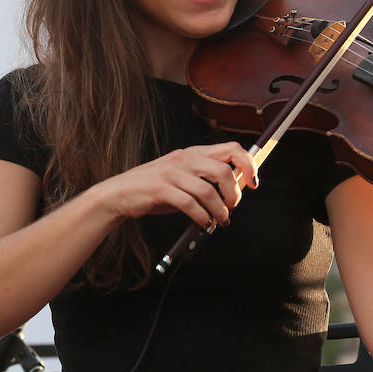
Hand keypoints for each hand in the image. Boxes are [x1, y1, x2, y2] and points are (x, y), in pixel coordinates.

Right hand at [94, 142, 257, 228]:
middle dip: (234, 193)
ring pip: (208, 190)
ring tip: (219, 221)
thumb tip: (235, 188)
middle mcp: (183, 158)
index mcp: (192, 153)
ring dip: (219, 211)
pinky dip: (201, 217)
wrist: (119, 194)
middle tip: (233, 207)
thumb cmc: (154, 189)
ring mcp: (171, 173)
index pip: (230, 148)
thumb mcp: (182, 177)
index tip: (253, 182)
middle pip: (222, 169)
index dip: (247, 164)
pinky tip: (203, 223)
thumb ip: (205, 178)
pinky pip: (189, 204)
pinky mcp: (160, 189)